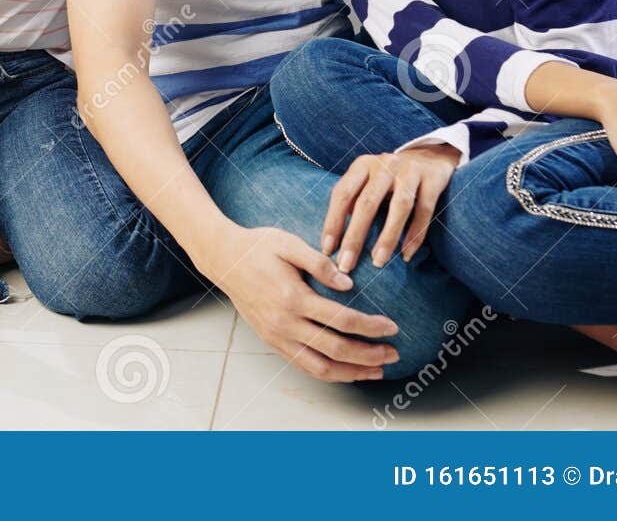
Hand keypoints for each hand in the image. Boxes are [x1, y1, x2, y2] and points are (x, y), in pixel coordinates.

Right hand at [201, 225, 399, 381]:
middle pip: (335, 350)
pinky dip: (329, 373)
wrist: (222, 259)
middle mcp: (284, 323)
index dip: (370, 327)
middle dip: (368, 355)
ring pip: (319, 367)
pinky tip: (346, 371)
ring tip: (377, 370)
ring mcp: (276, 336)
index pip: (341, 320)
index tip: (392, 327)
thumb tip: (349, 283)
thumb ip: (319, 262)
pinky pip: (303, 366)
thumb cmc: (257, 247)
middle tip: (394, 353)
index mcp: (292, 298)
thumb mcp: (288, 243)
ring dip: (352, 373)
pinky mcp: (271, 341)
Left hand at [322, 145, 460, 271]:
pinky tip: (406, 254)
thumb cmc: (389, 176)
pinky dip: (416, 234)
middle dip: (355, 236)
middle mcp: (384, 165)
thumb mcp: (367, 179)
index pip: (342, 193)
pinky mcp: (433, 179)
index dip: (333, 221)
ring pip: (399, 207)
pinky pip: (424, 211)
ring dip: (387, 238)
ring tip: (378, 262)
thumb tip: (334, 235)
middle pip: (367, 202)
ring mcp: (410, 171)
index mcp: (362, 165)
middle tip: (347, 264)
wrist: (429, 156)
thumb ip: (352, 199)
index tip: (327, 249)